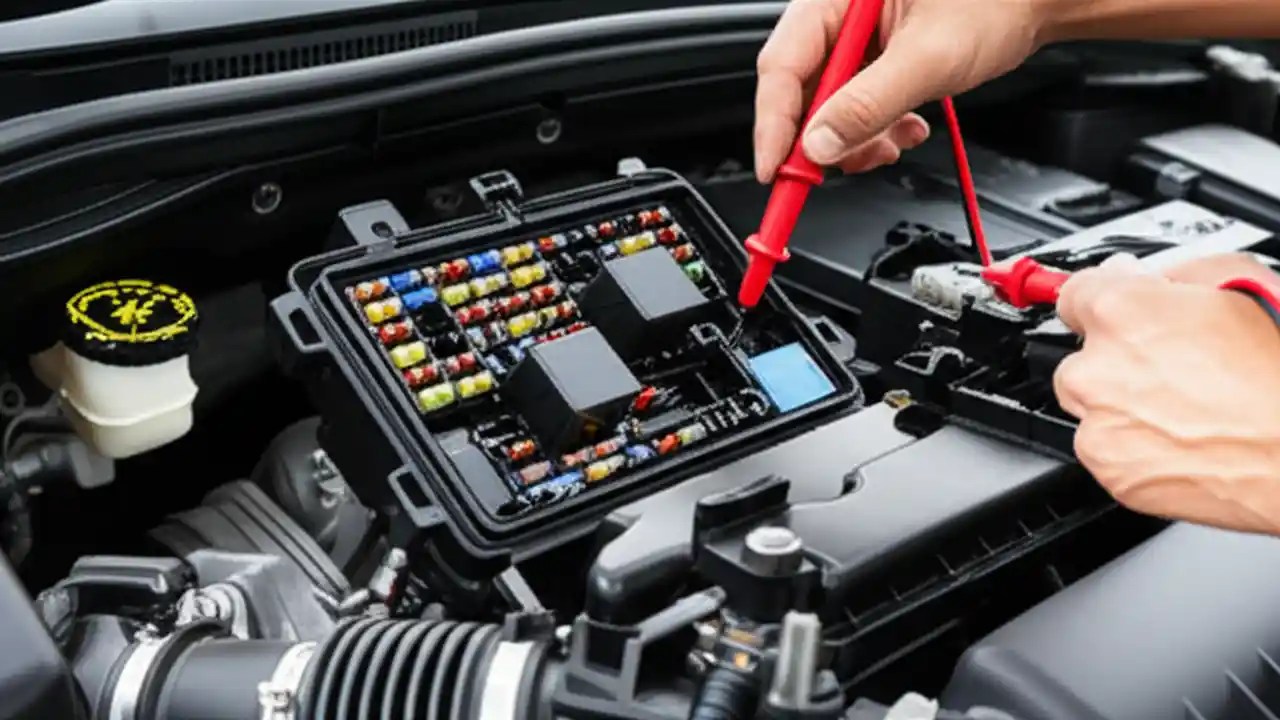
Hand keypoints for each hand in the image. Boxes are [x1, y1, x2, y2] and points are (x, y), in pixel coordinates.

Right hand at [754, 0, 1053, 181]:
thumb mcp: (929, 58)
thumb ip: (869, 104)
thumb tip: (819, 145)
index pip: (781, 65)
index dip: (773, 124)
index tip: (775, 170)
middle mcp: (840, 13)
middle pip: (800, 88)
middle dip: (820, 137)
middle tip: (831, 171)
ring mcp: (857, 36)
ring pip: (829, 103)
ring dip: (854, 138)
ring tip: (888, 146)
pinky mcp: (877, 56)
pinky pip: (856, 103)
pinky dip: (875, 128)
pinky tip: (904, 128)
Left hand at [1053, 254, 1279, 534]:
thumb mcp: (1244, 284)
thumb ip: (1181, 273)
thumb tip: (1153, 277)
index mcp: (1122, 312)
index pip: (1073, 293)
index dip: (1102, 297)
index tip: (1111, 304)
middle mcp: (1096, 368)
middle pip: (1081, 355)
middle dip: (1116, 357)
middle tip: (1173, 366)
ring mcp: (1099, 424)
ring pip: (1091, 405)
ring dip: (1122, 402)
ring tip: (1186, 406)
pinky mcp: (1111, 471)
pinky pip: (1107, 448)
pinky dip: (1134, 444)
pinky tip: (1184, 438)